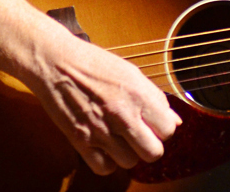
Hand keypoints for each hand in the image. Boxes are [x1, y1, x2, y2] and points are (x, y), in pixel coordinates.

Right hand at [27, 26, 181, 174]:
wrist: (56, 61)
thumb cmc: (93, 63)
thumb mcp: (131, 73)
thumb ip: (154, 97)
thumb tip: (174, 121)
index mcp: (138, 94)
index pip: (168, 130)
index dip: (162, 128)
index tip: (153, 124)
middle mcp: (122, 114)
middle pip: (153, 153)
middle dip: (150, 145)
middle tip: (140, 135)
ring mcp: (101, 130)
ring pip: (130, 162)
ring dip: (127, 153)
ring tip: (119, 137)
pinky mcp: (80, 140)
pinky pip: (104, 168)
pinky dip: (106, 161)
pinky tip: (104, 146)